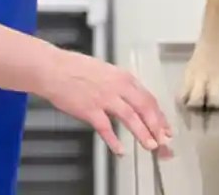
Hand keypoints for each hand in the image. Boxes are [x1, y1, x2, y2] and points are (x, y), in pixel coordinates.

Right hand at [36, 46, 171, 155]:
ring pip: (131, 117)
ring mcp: (104, 98)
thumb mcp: (106, 71)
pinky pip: (106, 128)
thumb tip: (132, 99)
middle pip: (145, 108)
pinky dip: (114, 141)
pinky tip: (121, 150)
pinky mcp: (90, 110)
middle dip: (157, 125)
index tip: (164, 126)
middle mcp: (118, 87)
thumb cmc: (76, 68)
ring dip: (143, 133)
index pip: (148, 98)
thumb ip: (120, 85)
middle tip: (163, 139)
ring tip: (151, 145)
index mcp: (123, 77)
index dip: (159, 114)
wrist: (54, 69)